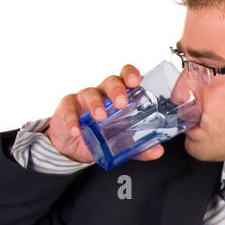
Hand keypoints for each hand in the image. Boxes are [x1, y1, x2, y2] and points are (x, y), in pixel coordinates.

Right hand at [45, 64, 165, 163]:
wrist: (74, 146)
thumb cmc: (100, 135)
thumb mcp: (121, 143)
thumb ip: (139, 147)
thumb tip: (158, 150)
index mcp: (118, 96)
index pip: (125, 77)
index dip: (130, 74)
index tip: (135, 81)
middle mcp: (102, 93)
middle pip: (110, 82)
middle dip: (116, 90)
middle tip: (121, 103)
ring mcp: (83, 98)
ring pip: (90, 93)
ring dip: (96, 104)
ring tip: (100, 116)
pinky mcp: (67, 108)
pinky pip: (69, 110)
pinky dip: (72, 121)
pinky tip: (76, 130)